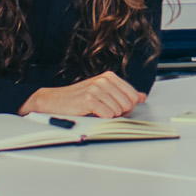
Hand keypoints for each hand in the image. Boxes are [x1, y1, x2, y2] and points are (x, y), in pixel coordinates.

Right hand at [25, 73, 145, 119]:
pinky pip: (108, 115)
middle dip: (119, 112)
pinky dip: (101, 119)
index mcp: (109, 76)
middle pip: (128, 104)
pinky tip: (91, 114)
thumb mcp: (102, 93)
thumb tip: (141, 96)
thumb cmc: (78, 99)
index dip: (126, 106)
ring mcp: (97, 88)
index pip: (133, 96)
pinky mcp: (89, 99)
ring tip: (95, 112)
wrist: (54, 101)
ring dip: (108, 116)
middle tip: (103, 111)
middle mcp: (104, 80)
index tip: (114, 107)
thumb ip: (123, 94)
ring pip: (119, 111)